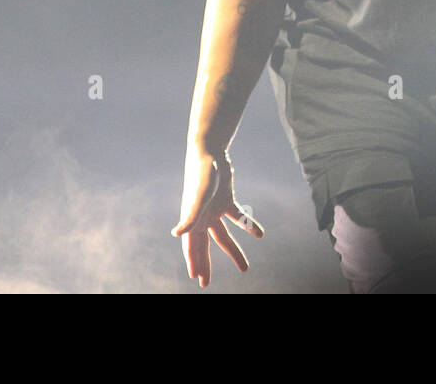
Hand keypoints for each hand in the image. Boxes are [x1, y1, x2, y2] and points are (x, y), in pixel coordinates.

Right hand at [172, 148, 264, 288]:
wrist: (211, 151)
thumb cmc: (202, 172)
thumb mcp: (198, 196)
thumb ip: (190, 216)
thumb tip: (176, 235)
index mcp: (192, 218)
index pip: (191, 246)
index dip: (193, 262)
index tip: (196, 278)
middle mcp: (202, 217)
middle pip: (205, 246)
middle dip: (206, 264)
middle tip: (205, 283)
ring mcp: (214, 209)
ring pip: (224, 237)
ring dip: (234, 251)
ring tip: (245, 268)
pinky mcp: (226, 200)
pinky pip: (238, 218)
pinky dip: (248, 226)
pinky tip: (259, 234)